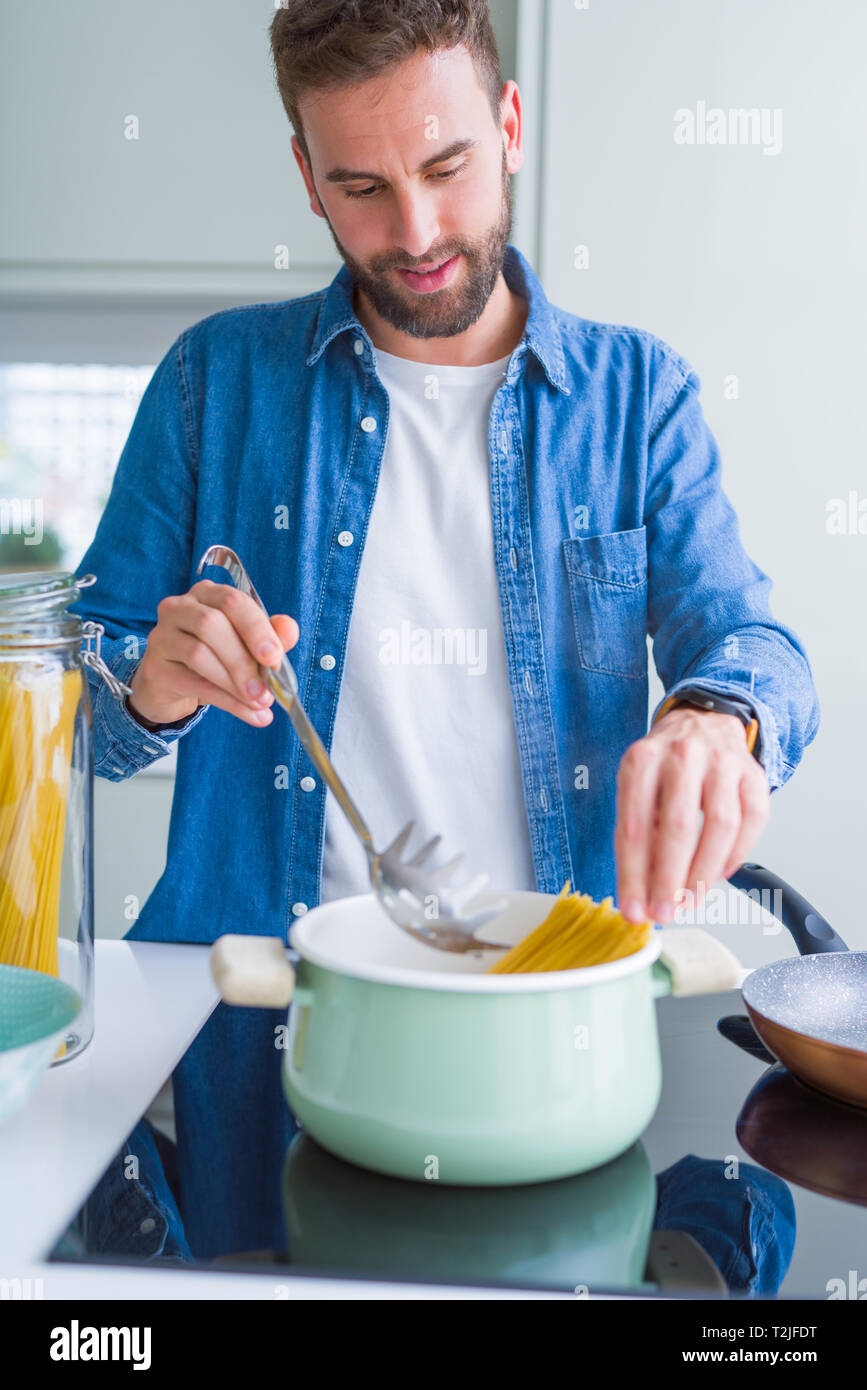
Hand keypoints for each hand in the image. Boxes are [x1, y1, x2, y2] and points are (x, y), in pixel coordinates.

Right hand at [127, 580, 299, 728]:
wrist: (172, 684)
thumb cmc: (214, 656)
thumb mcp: (245, 643)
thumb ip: (269, 635)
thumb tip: (290, 629)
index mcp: (207, 594)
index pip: (232, 602)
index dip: (257, 629)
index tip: (275, 658)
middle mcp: (179, 608)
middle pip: (212, 625)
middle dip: (244, 660)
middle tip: (266, 689)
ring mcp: (162, 636)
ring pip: (199, 654)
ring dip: (234, 682)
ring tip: (259, 702)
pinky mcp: (155, 668)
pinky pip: (193, 682)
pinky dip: (225, 700)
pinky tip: (247, 712)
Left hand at [614, 705, 769, 923]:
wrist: (703, 721)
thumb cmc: (664, 764)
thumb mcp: (637, 787)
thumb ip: (637, 835)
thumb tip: (638, 894)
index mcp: (642, 759)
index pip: (633, 826)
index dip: (633, 875)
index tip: (633, 910)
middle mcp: (683, 755)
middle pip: (678, 827)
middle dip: (669, 880)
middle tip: (663, 912)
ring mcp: (723, 762)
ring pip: (720, 825)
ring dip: (704, 873)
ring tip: (690, 901)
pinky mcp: (754, 773)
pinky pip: (752, 821)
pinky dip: (736, 855)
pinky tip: (719, 875)